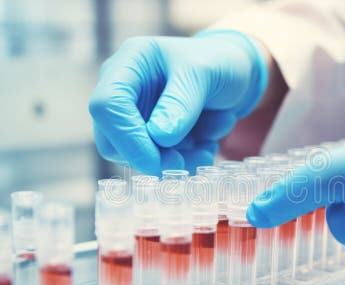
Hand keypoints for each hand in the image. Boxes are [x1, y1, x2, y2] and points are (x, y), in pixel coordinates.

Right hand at [89, 31, 266, 174]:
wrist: (236, 72)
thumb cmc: (219, 62)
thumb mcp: (204, 74)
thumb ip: (182, 103)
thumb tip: (159, 138)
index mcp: (129, 64)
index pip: (107, 105)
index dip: (127, 138)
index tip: (156, 161)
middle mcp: (124, 91)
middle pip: (111, 139)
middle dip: (150, 157)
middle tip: (184, 161)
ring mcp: (135, 116)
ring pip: (135, 157)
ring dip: (174, 161)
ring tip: (207, 146)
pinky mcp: (151, 137)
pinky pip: (158, 162)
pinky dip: (185, 161)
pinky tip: (206, 143)